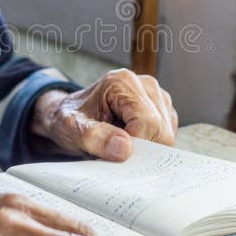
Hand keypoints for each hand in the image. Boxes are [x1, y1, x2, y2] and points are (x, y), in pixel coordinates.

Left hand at [31, 69, 178, 160]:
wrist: (69, 115)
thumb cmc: (69, 120)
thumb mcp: (71, 129)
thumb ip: (94, 138)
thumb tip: (124, 149)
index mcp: (122, 82)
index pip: (147, 123)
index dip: (134, 146)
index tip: (112, 153)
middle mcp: (145, 84)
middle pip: (161, 130)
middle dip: (140, 149)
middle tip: (113, 151)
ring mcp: (156, 96)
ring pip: (167, 135)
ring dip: (145, 148)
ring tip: (118, 142)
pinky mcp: (163, 109)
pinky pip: (167, 136)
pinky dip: (150, 146)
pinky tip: (130, 141)